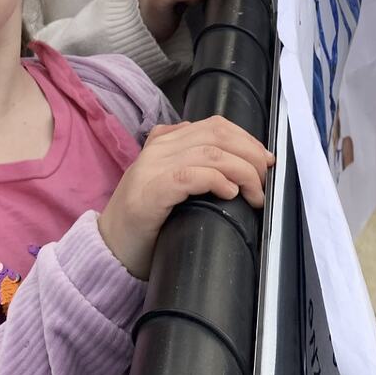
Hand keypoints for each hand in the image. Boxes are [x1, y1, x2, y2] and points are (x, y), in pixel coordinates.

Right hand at [98, 118, 271, 278]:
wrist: (110, 249)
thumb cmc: (146, 221)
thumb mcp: (169, 183)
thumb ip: (191, 164)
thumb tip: (232, 160)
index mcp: (165, 141)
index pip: (214, 125)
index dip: (246, 139)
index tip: (265, 160)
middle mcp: (159, 148)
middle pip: (217, 135)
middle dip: (250, 154)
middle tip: (265, 179)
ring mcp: (153, 168)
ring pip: (211, 153)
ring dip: (242, 172)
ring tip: (254, 194)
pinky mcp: (152, 191)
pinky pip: (192, 175)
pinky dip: (218, 181)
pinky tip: (230, 194)